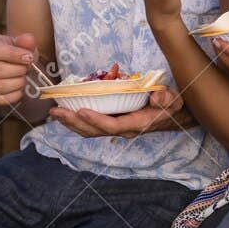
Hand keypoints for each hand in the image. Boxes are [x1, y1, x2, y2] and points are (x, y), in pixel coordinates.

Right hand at [0, 31, 38, 107]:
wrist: (16, 66)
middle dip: (17, 71)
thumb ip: (27, 41)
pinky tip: (20, 88)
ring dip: (17, 83)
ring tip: (24, 78)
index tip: (29, 58)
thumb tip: (28, 39)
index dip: (14, 55)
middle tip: (27, 69)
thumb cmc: (19, 52)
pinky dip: (14, 95)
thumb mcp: (24, 44)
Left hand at [48, 86, 195, 139]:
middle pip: (94, 131)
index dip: (95, 120)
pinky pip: (91, 127)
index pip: (112, 126)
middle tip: (57, 112)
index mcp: (135, 124)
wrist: (172, 115)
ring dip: (71, 123)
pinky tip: (65, 113)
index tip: (81, 110)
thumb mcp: (173, 100)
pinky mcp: (112, 123)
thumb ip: (166, 98)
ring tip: (55, 113)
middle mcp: (123, 129)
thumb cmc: (171, 106)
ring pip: (89, 131)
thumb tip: (156, 96)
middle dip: (74, 122)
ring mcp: (116, 128)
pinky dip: (76, 121)